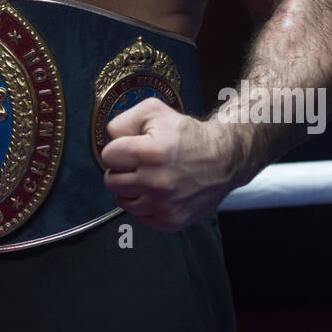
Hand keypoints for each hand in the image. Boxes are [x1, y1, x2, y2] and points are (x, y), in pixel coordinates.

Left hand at [100, 97, 236, 230]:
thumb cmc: (187, 135)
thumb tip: (109, 139)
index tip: (132, 147)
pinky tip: (157, 191)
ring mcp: (164, 204)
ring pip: (122, 200)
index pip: (108, 156)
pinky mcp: (171, 220)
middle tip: (139, 163)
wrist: (224, 159)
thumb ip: (123, 121)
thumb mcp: (154, 111)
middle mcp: (157, 182)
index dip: (118, 149)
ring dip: (130, 188)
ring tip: (148, 176)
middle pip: (111, 180)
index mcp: (151, 152)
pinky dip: (144, 204)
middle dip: (121, 169)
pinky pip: (140, 216)